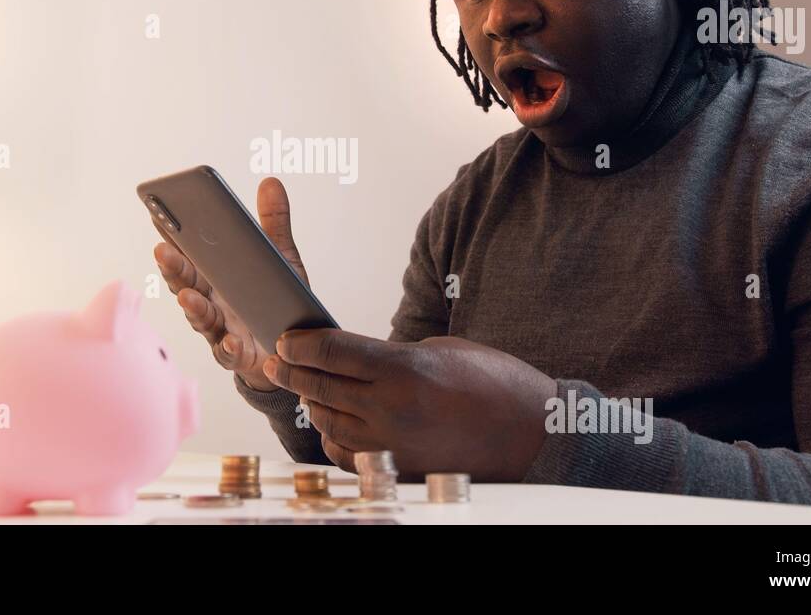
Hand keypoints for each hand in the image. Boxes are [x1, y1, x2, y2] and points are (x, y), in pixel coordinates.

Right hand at [152, 177, 309, 392]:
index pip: (188, 253)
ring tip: (187, 296)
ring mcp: (220, 329)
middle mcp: (211, 301)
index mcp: (215, 275)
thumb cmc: (277, 299)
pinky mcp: (238, 355)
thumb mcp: (282, 257)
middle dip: (173, 267)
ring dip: (193, 307)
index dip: (172, 236)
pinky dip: (228, 348)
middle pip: (187, 283)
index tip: (158, 214)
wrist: (293, 347)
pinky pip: (229, 353)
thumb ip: (274, 223)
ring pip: (201, 318)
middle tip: (162, 249)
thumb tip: (270, 182)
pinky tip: (231, 340)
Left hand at [264, 330, 557, 480]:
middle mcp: (392, 410)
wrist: (533, 434)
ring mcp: (394, 445)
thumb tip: (352, 360)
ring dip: (312, 404)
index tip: (285, 339)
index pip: (332, 353)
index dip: (301, 344)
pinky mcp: (401, 469)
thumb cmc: (495, 383)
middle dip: (292, 372)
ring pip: (329, 424)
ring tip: (304, 388)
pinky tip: (332, 424)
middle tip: (277, 361)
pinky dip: (334, 438)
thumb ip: (391, 356)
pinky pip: (349, 456)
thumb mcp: (440, 351)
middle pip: (321, 388)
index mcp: (403, 370)